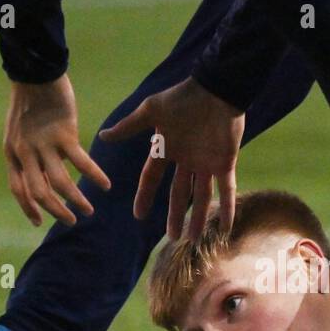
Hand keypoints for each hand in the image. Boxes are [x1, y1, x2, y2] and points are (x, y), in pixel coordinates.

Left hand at [3, 74, 110, 225]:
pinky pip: (81, 162)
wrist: (36, 74)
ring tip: (89, 210)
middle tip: (72, 220)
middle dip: (56, 211)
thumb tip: (46, 176)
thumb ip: (28, 155)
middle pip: (39, 192)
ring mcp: (44, 144)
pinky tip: (105, 185)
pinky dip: (94, 176)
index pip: (18, 190)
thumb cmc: (29, 101)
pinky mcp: (64, 134)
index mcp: (12, 153)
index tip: (39, 223)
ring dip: (75, 200)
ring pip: (59, 183)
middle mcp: (25, 152)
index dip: (28, 209)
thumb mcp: (19, 132)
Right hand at [98, 76, 244, 241]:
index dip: (145, 197)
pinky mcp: (225, 162)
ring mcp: (205, 162)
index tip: (138, 216)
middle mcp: (185, 160)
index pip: (152, 178)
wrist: (214, 90)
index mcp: (166, 149)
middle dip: (174, 215)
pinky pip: (226, 189)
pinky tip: (226, 226)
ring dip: (198, 218)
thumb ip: (128, 127)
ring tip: (193, 239)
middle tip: (171, 239)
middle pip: (178, 194)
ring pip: (201, 196)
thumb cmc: (181, 98)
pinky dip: (227, 207)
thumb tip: (102, 136)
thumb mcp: (150, 112)